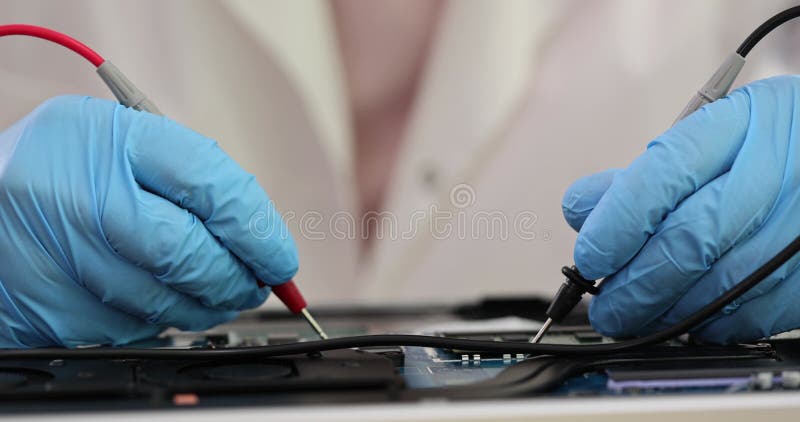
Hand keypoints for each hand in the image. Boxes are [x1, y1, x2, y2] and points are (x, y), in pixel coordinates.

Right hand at [0, 96, 297, 346]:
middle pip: (190, 253)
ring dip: (204, 306)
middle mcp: (76, 192)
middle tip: (257, 285)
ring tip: (216, 295)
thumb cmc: (65, 172)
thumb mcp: (119, 144)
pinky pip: (126, 328)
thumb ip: (189, 180)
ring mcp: (54, 253)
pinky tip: (155, 302)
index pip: (211, 182)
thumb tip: (261, 241)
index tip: (280, 259)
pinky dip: (156, 321)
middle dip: (237, 278)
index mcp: (107, 136)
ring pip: (162, 301)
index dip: (259, 229)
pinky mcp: (42, 307)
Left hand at [562, 76, 799, 343]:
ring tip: (634, 318)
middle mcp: (778, 171)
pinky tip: (688, 319)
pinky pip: (756, 312)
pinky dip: (711, 325)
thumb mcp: (711, 137)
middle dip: (632, 285)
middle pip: (689, 240)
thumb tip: (581, 211)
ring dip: (665, 313)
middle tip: (605, 307)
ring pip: (720, 285)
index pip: (661, 176)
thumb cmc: (769, 148)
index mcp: (740, 124)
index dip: (615, 225)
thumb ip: (642, 174)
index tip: (588, 258)